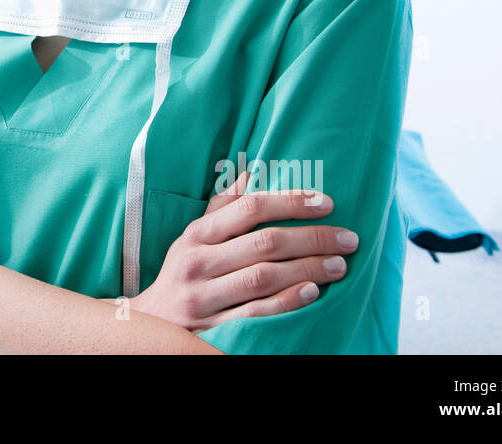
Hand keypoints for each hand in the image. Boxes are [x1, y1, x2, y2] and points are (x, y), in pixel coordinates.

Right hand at [131, 171, 359, 331]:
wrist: (153, 323)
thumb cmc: (182, 273)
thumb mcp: (192, 237)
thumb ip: (222, 208)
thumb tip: (250, 173)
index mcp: (197, 235)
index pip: (248, 208)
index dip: (289, 202)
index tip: (326, 202)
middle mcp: (199, 262)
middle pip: (264, 243)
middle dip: (311, 238)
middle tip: (348, 238)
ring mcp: (206, 296)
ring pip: (264, 277)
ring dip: (309, 269)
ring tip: (340, 265)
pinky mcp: (214, 327)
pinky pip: (257, 313)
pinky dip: (287, 301)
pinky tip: (313, 292)